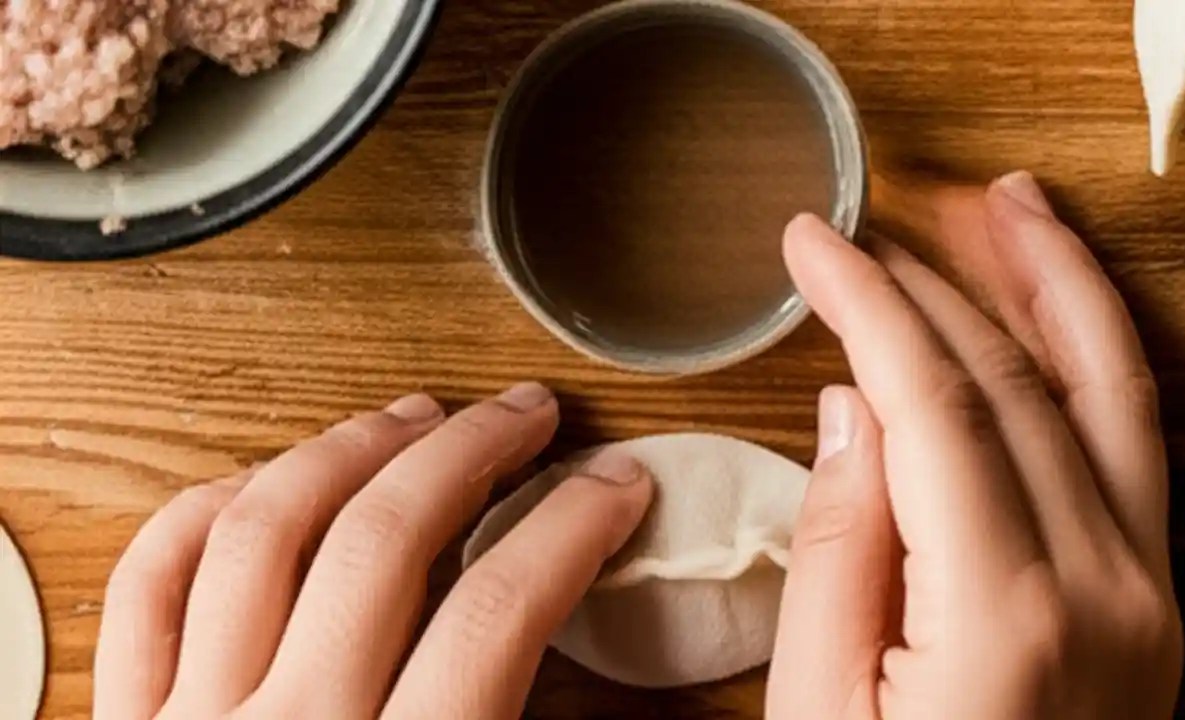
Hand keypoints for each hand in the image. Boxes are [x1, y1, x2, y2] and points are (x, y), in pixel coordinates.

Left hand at [94, 384, 652, 719]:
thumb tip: (630, 708)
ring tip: (413, 414)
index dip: (571, 531)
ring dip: (349, 450)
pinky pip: (150, 584)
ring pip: (265, 533)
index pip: (497, 615)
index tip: (615, 486)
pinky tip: (263, 481)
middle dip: (471, 454)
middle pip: (383, 542)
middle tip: (526, 416)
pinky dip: (205, 510)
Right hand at [767, 172, 1182, 718]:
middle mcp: (1103, 586)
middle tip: (872, 225)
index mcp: (1003, 612)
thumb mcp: (817, 702)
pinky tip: (1057, 318)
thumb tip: (852, 406)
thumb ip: (839, 543)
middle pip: (1014, 379)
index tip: (814, 242)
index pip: (931, 400)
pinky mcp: (1152, 603)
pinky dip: (1094, 363)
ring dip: (1055, 287)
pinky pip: (1133, 447)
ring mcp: (1147, 593)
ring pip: (1109, 391)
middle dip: (936, 282)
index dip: (867, 301)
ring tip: (1010, 210)